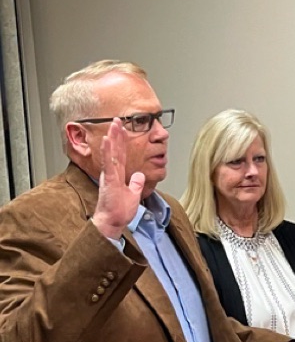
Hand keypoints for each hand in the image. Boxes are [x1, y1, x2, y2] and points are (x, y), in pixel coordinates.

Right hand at [91, 119, 144, 238]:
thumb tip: (140, 176)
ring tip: (114, 124)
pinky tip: (108, 140)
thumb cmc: (119, 211)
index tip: (123, 129)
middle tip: (117, 119)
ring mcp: (110, 176)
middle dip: (117, 134)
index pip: (121, 155)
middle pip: (116, 150)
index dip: (122, 142)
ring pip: (111, 153)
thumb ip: (136, 184)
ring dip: (113, 138)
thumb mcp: (133, 195)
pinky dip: (108, 151)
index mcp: (118, 175)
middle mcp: (112, 173)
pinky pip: (108, 163)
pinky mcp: (108, 180)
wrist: (112, 222)